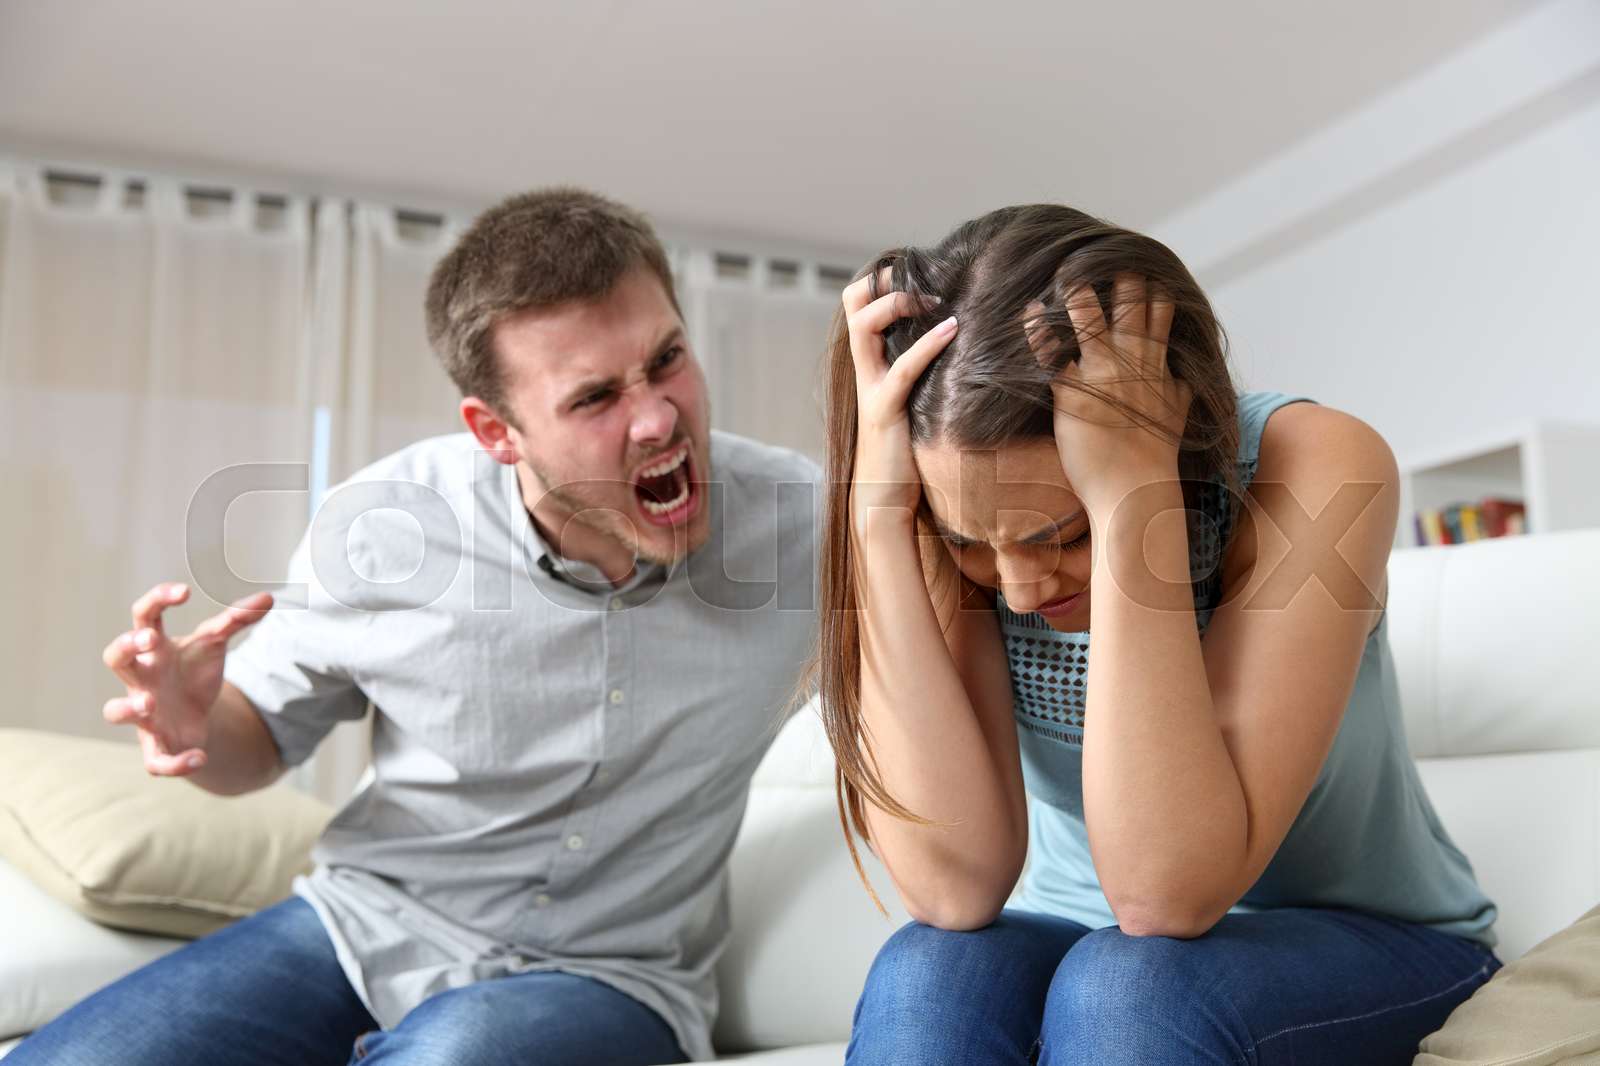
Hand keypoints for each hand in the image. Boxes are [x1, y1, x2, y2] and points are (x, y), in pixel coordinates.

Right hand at [100, 583, 272, 775]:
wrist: (198, 714)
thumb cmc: (196, 670)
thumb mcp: (215, 643)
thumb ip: (238, 620)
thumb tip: (269, 598)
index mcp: (155, 648)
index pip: (143, 615)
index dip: (157, 599)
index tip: (184, 592)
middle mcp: (141, 679)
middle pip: (116, 657)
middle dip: (126, 646)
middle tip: (149, 639)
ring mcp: (143, 712)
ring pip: (115, 711)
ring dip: (128, 707)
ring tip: (150, 703)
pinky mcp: (155, 745)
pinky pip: (154, 761)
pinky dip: (174, 764)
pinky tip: (199, 757)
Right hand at [842, 268, 957, 528]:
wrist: (885, 498)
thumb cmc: (907, 451)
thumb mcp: (915, 399)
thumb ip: (924, 371)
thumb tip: (962, 344)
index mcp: (870, 363)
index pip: (858, 303)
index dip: (882, 279)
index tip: (922, 273)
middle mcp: (864, 369)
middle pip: (852, 302)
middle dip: (883, 280)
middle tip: (924, 279)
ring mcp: (871, 388)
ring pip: (864, 326)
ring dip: (900, 302)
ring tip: (936, 298)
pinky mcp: (885, 410)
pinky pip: (902, 369)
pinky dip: (927, 344)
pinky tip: (952, 329)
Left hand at [1039, 273, 1192, 513]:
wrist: (1136, 490)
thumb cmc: (1156, 457)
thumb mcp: (1178, 416)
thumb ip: (1180, 392)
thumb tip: (1186, 381)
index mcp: (1156, 365)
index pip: (1161, 315)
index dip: (1153, 289)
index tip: (1147, 268)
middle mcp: (1132, 363)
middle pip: (1130, 306)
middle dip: (1122, 277)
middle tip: (1110, 253)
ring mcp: (1101, 375)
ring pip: (1090, 320)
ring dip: (1077, 293)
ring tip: (1067, 268)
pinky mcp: (1072, 393)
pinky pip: (1051, 354)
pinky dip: (1038, 330)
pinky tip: (1029, 310)